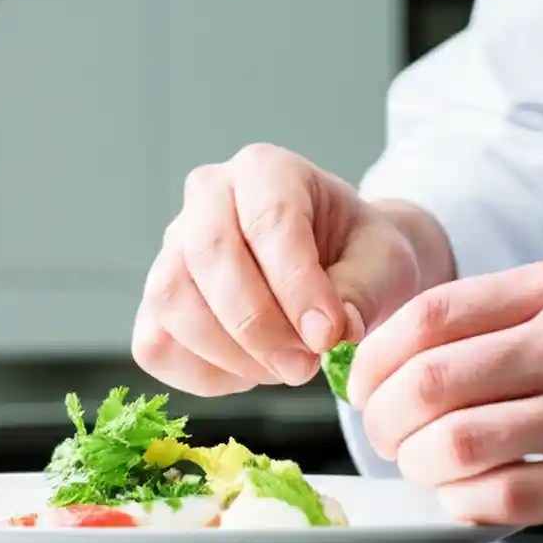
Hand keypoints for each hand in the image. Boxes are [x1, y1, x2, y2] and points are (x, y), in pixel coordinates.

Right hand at [133, 143, 451, 396]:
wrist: (338, 270)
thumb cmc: (360, 256)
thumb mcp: (386, 264)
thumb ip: (364, 292)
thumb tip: (335, 332)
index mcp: (267, 169)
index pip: (269, 220)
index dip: (297, 286)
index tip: (329, 336)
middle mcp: (208, 196)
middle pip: (209, 256)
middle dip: (258, 325)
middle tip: (305, 367)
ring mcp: (172, 246)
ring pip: (172, 300)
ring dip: (230, 353)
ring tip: (286, 368)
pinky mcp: (157, 301)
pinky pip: (156, 344)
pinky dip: (202, 373)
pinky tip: (252, 373)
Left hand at [347, 259, 542, 538]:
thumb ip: (515, 318)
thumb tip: (414, 354)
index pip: (431, 314)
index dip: (376, 357)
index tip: (365, 387)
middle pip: (431, 377)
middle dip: (385, 418)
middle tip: (386, 437)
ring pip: (461, 439)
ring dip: (421, 464)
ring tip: (424, 469)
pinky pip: (511, 495)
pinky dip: (468, 503)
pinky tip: (469, 498)